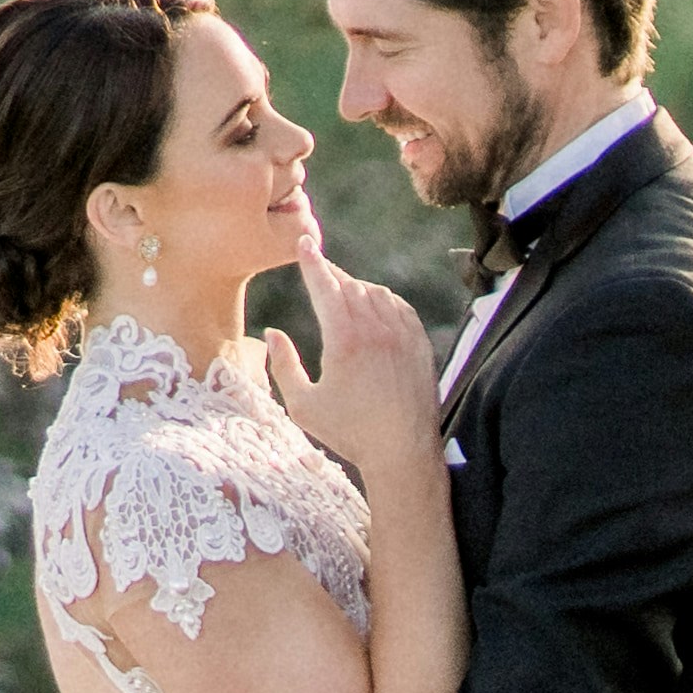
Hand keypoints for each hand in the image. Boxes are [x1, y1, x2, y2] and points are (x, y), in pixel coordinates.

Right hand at [265, 259, 446, 483]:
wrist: (403, 450)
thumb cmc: (348, 432)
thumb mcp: (302, 404)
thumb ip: (283, 365)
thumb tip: (273, 332)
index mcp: (344, 340)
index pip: (325, 286)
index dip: (312, 262)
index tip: (304, 242)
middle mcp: (376, 330)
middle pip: (350, 285)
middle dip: (330, 274)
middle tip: (317, 268)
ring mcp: (402, 335)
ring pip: (376, 293)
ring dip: (355, 286)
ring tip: (341, 290)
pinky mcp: (420, 344)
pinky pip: (399, 307)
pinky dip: (383, 299)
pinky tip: (374, 305)